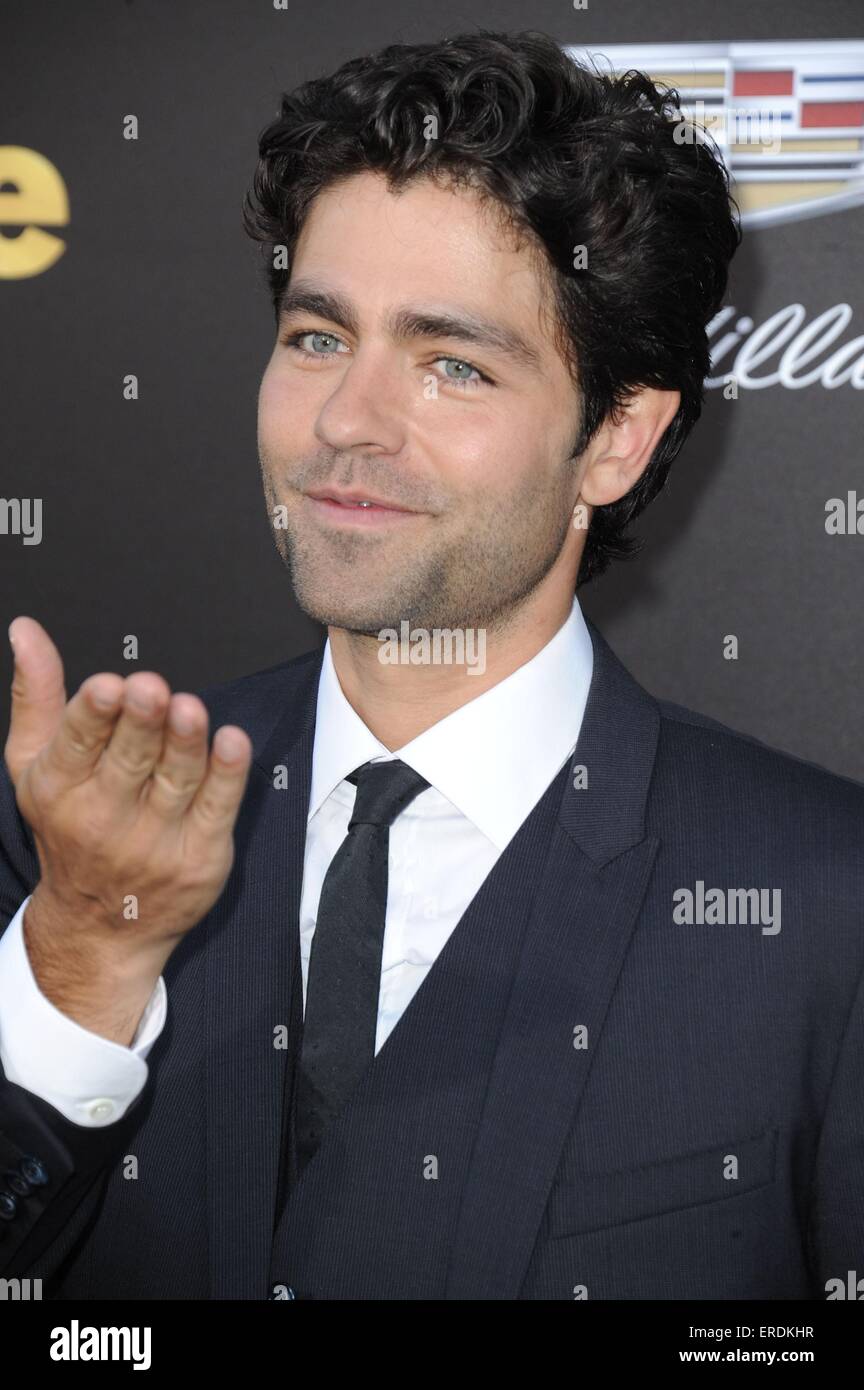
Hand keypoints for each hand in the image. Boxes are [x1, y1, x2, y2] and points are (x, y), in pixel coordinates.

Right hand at [4, 616, 252, 1042]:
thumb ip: (38, 695)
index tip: (108, 686)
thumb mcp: (36, 764)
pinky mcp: (200, 857)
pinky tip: (232, 742)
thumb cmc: (70, 825)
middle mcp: (104, 817)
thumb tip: (27, 630)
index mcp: (61, 787)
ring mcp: (156, 841)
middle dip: (141, 723)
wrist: (100, 926)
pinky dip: (228, 776)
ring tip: (190, 709)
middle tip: (152, 688)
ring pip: (176, 781)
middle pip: (129, 761)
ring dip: (185, 743)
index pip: (77, 744)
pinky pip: (218, 809)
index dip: (94, 715)